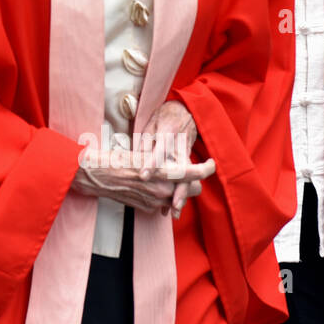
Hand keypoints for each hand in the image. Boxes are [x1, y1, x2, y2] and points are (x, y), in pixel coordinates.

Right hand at [73, 156, 214, 216]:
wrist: (96, 176)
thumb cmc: (118, 159)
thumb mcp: (144, 155)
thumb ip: (164, 163)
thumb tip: (181, 167)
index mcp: (163, 172)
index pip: (195, 173)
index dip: (208, 168)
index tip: (211, 163)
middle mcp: (162, 189)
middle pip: (192, 189)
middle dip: (191, 181)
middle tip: (186, 171)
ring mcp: (155, 201)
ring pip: (178, 197)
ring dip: (176, 189)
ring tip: (163, 177)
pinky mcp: (148, 208)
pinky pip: (163, 203)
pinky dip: (161, 195)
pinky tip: (148, 186)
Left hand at [139, 99, 202, 216]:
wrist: (184, 112)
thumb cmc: (163, 118)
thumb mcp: (150, 125)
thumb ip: (144, 143)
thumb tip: (135, 160)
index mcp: (169, 133)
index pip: (161, 150)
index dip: (153, 163)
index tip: (144, 175)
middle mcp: (180, 147)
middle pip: (181, 170)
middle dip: (178, 189)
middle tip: (171, 204)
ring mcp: (186, 155)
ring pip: (187, 179)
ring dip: (182, 195)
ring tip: (174, 211)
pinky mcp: (187, 161)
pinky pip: (186, 179)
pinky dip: (180, 192)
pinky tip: (173, 207)